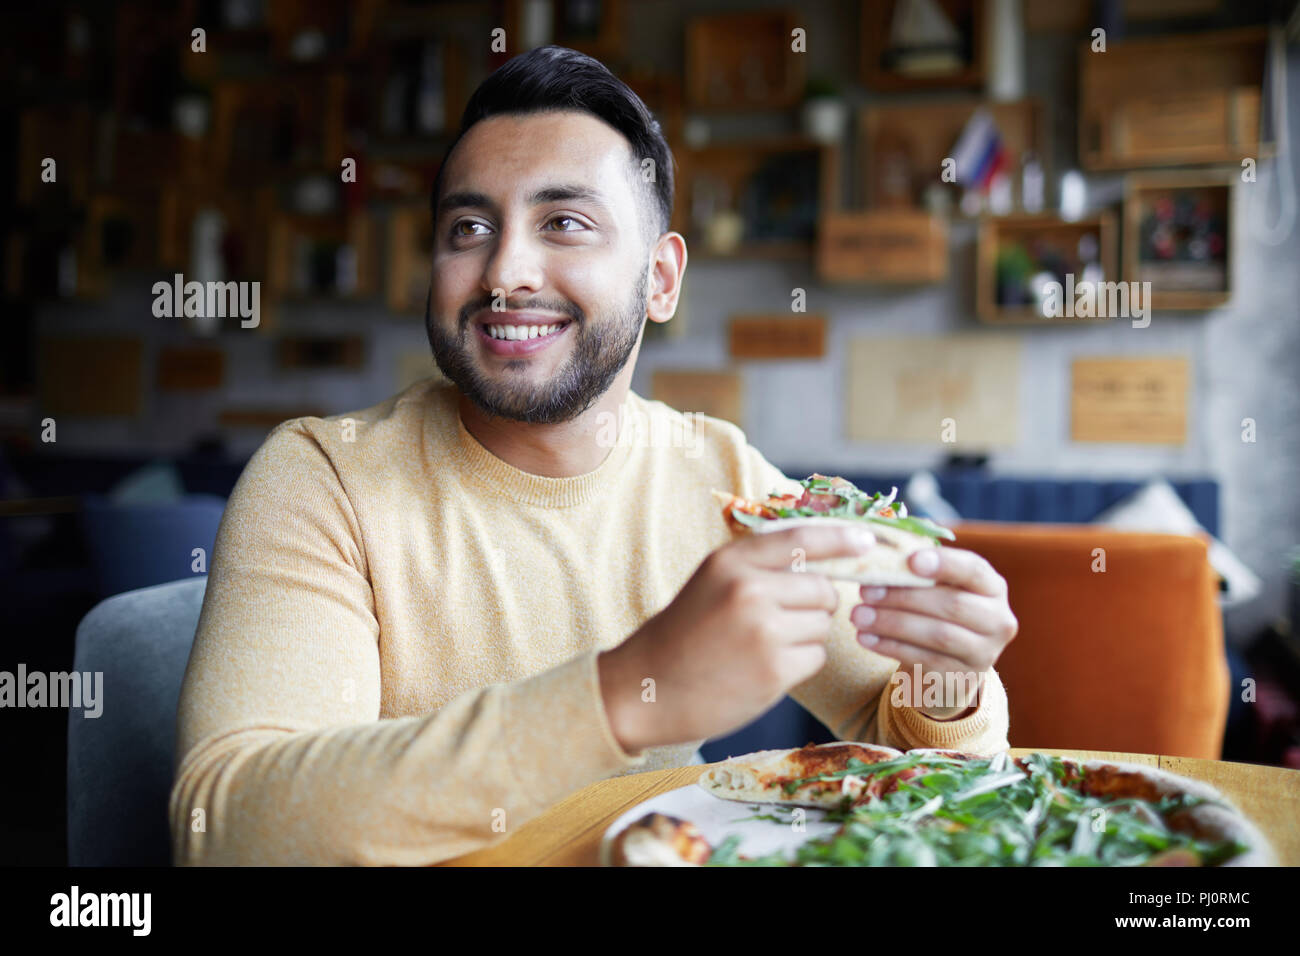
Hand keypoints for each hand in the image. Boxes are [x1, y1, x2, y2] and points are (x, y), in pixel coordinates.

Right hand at [599, 524, 877, 752]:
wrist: (648, 688)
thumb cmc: (684, 635)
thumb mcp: (712, 582)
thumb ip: (759, 565)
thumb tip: (824, 558)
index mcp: (731, 561)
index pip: (803, 539)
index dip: (841, 539)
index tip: (869, 540)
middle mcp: (749, 589)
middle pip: (822, 589)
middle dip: (815, 605)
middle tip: (782, 621)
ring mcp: (763, 630)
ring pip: (822, 625)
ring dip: (805, 637)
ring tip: (763, 647)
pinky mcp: (774, 669)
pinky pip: (815, 657)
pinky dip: (799, 664)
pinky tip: (764, 668)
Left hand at [849, 547, 1017, 719]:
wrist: (949, 663)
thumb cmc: (936, 611)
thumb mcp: (938, 589)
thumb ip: (918, 571)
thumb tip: (877, 556)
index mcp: (992, 587)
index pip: (974, 570)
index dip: (944, 564)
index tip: (911, 561)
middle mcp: (997, 620)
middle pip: (952, 605)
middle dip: (904, 597)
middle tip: (865, 591)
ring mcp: (984, 653)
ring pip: (938, 635)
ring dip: (892, 623)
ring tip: (858, 615)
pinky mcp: (963, 678)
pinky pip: (924, 660)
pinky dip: (890, 647)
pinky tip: (866, 638)